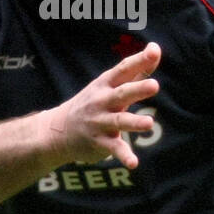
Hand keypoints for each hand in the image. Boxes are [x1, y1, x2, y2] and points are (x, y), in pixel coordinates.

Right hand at [42, 42, 160, 168]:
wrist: (58, 131)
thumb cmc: (94, 103)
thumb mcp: (109, 85)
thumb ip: (136, 70)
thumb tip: (155, 49)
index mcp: (106, 84)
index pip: (123, 70)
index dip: (139, 61)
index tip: (154, 51)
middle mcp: (102, 101)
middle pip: (122, 93)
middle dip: (137, 89)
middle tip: (154, 85)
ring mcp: (99, 122)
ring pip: (118, 122)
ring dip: (133, 122)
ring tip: (149, 123)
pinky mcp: (99, 143)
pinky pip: (113, 149)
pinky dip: (123, 156)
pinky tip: (133, 164)